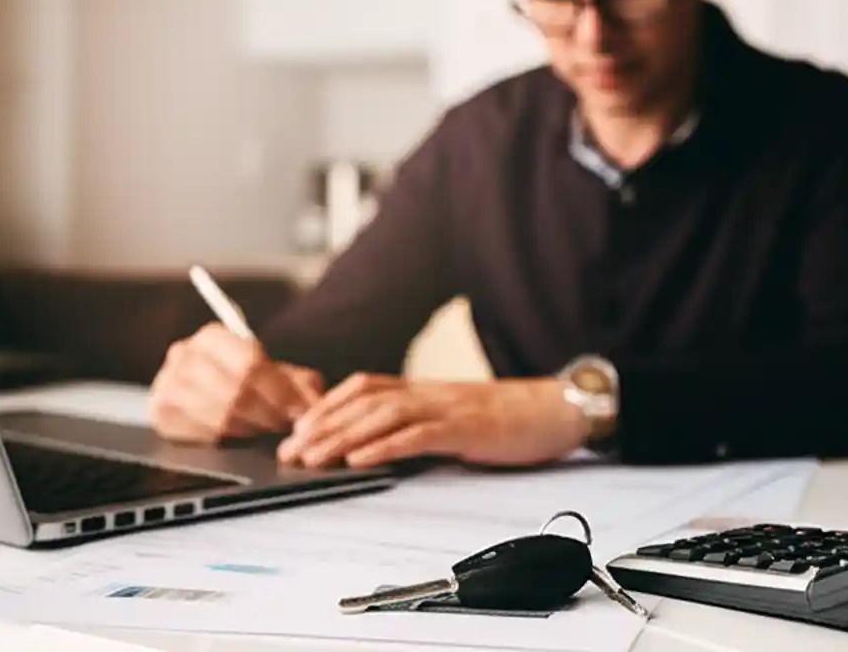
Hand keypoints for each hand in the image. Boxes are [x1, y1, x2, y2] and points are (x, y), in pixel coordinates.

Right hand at [148, 322, 323, 442]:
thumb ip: (301, 386)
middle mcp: (183, 355)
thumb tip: (314, 407)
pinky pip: (201, 435)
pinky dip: (227, 438)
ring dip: (250, 428)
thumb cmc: (251, 379)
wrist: (208, 387)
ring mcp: (166, 385)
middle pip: (234, 393)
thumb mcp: (280, 373)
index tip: (298, 410)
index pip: (249, 364)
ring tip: (265, 428)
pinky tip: (239, 433)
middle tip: (284, 425)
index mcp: (212, 336)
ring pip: (219, 417)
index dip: (279, 392)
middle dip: (268, 414)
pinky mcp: (160, 415)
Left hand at [276, 375, 589, 468]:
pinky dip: (385, 446)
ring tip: (314, 457)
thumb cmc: (508, 419)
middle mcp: (428, 392)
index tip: (296, 430)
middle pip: (362, 402)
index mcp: (424, 389)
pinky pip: (418, 434)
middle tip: (290, 451)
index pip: (361, 388)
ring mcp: (447, 408)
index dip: (324, 406)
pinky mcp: (465, 428)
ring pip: (382, 416)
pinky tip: (361, 460)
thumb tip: (378, 447)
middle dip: (320, 426)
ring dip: (342, 437)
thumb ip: (418, 425)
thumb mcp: (453, 417)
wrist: (556, 409)